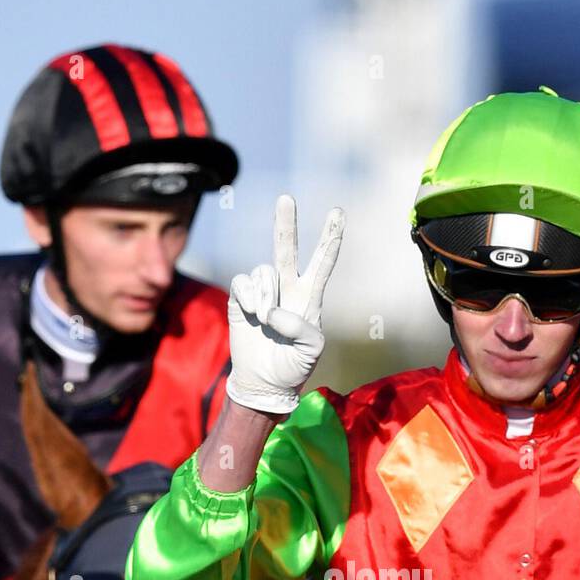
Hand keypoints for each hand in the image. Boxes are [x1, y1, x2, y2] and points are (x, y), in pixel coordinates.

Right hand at [226, 194, 343, 413]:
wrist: (264, 381)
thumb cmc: (293, 367)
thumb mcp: (311, 351)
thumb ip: (301, 329)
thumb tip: (274, 311)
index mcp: (310, 298)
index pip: (322, 263)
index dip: (330, 239)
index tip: (338, 214)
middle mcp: (287, 289)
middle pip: (287, 249)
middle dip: (286, 223)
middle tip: (286, 197)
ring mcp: (263, 292)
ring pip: (263, 272)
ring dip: (265, 296)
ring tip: (266, 320)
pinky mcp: (241, 298)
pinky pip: (242, 282)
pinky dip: (248, 296)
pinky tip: (251, 313)